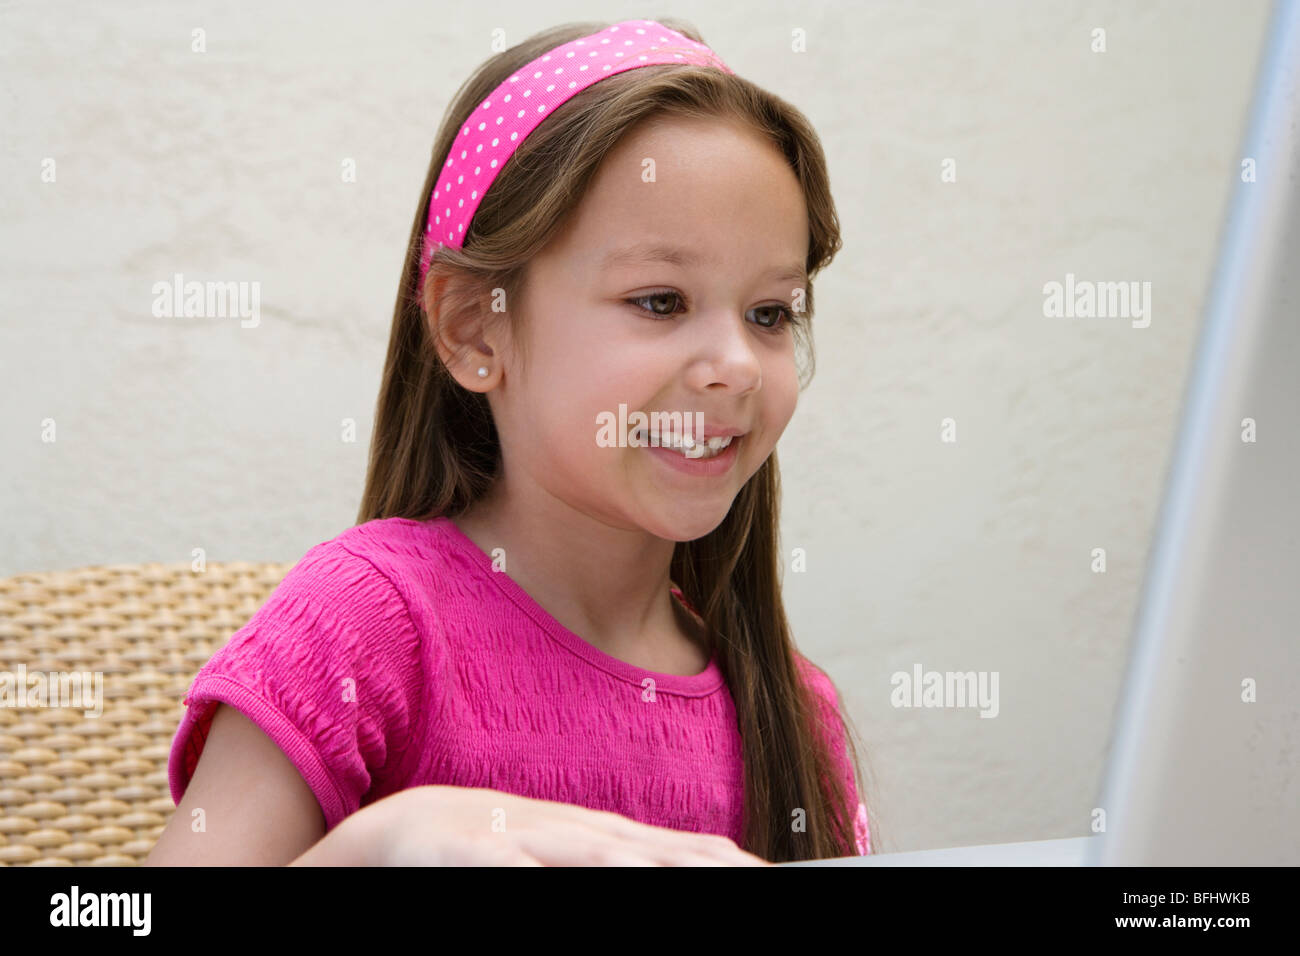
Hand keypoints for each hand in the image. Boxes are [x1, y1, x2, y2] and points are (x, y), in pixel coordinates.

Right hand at [363, 784, 771, 865]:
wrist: (409, 828)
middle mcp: (576, 835)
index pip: (685, 851)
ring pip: (595, 856)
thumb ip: (630, 865)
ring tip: (695, 878)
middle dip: (708, 870)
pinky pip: (512, 871)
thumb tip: (702, 868)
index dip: (735, 865)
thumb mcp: (573, 856)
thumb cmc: (503, 849)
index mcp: (605, 838)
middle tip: (762, 880)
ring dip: (641, 870)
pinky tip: (558, 878)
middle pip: (654, 855)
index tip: (783, 877)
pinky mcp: (476, 857)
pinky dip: (537, 876)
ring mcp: (528, 841)